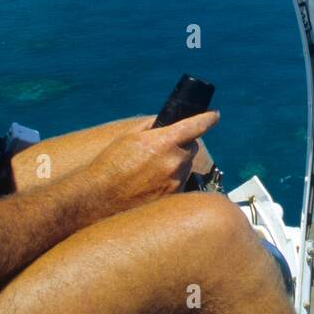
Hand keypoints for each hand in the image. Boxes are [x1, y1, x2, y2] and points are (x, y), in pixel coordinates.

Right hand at [81, 111, 219, 216]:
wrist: (98, 197)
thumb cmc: (111, 164)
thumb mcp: (130, 137)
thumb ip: (153, 127)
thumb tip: (167, 123)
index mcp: (164, 142)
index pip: (196, 126)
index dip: (208, 119)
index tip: (215, 115)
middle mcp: (174, 161)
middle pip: (191, 149)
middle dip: (182, 147)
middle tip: (162, 152)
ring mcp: (175, 182)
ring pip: (184, 168)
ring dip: (175, 167)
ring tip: (150, 173)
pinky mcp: (172, 199)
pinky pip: (179, 185)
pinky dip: (170, 183)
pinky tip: (150, 186)